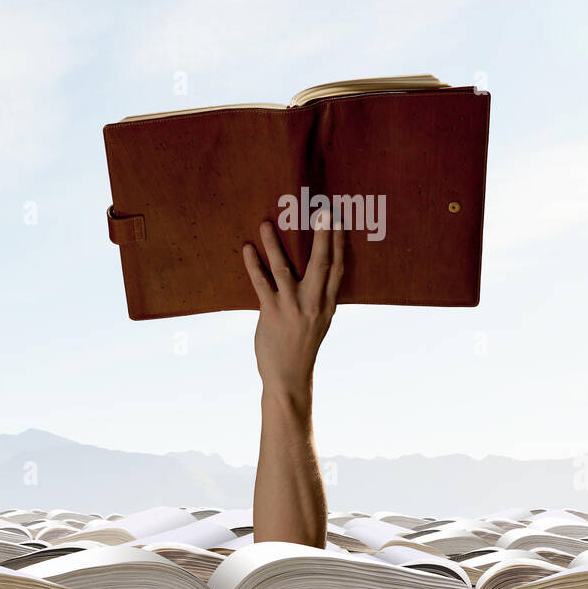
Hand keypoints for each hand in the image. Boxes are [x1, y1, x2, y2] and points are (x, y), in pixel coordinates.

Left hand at [241, 212, 344, 399]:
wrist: (289, 377)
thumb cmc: (302, 346)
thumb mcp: (320, 320)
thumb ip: (321, 296)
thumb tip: (322, 271)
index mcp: (328, 304)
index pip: (338, 268)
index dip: (339, 243)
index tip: (338, 220)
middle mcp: (313, 303)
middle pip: (320, 263)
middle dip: (322, 236)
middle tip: (321, 211)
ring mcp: (292, 307)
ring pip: (284, 269)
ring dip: (275, 244)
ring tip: (266, 222)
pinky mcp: (271, 313)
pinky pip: (261, 284)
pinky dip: (253, 265)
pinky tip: (248, 248)